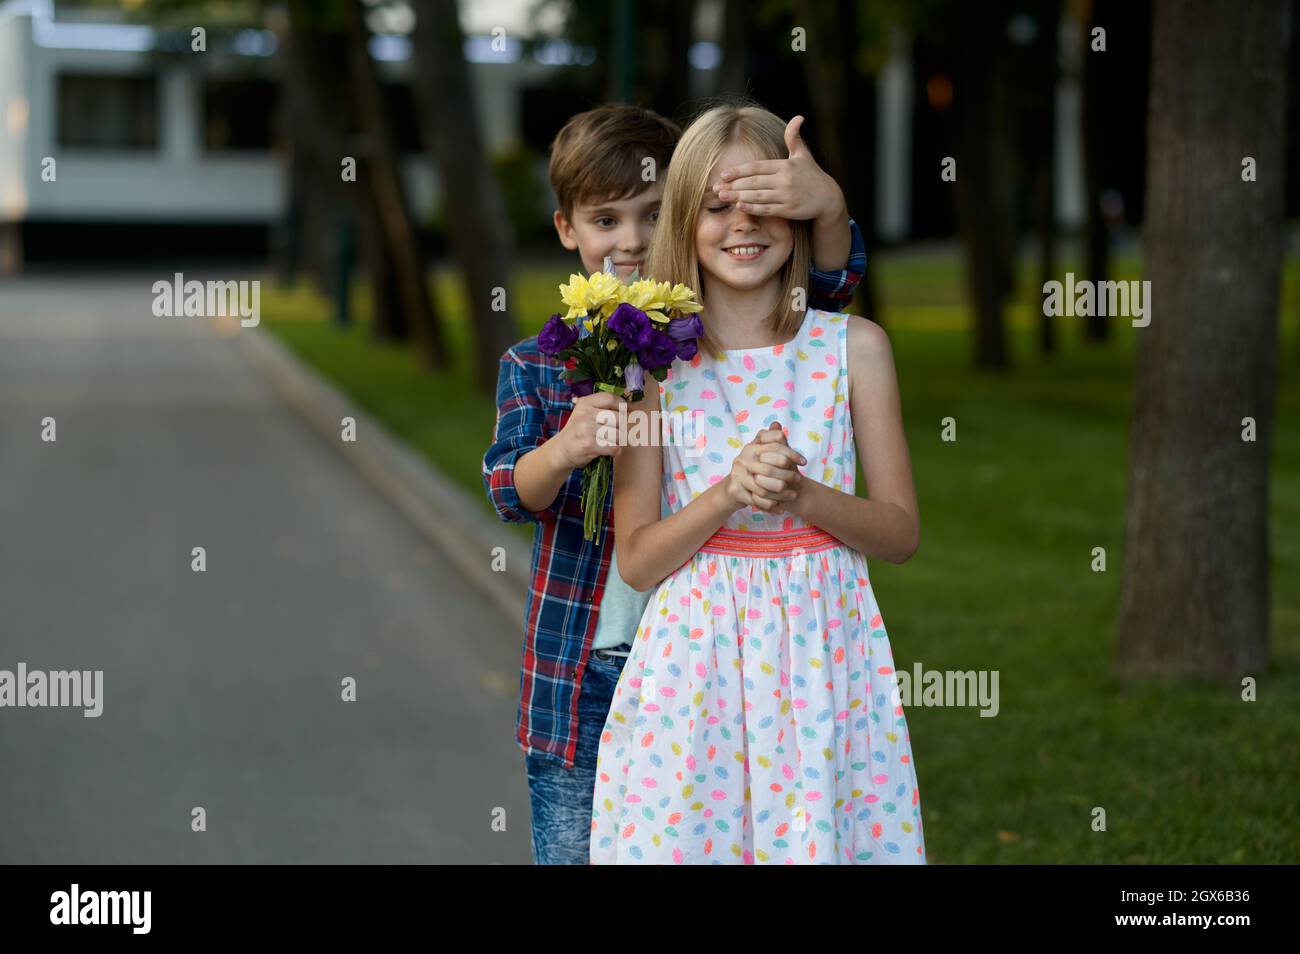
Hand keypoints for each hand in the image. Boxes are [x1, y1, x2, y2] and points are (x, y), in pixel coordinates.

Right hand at [556, 392, 622, 467]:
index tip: (625, 412)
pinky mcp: (590, 445)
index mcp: (585, 403)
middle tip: (614, 432)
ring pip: (618, 434)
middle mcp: (586, 414)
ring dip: (617, 440)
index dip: (622, 406)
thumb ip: (604, 407)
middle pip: (619, 417)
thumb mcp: (585, 413)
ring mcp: (587, 430)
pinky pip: (615, 447)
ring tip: (608, 441)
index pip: (611, 398)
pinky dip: (614, 451)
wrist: (561, 450)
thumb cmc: (578, 431)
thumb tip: (632, 406)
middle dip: (621, 427)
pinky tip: (607, 450)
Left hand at [711, 116, 845, 225]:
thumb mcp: (803, 155)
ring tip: (722, 197)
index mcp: (785, 165)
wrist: (828, 198)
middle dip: (733, 184)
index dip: (739, 170)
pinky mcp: (789, 210)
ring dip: (738, 196)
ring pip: (758, 196)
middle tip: (715, 187)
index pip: (757, 167)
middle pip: (754, 182)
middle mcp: (785, 180)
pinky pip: (767, 209)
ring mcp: (787, 195)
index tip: (723, 173)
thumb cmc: (812, 175)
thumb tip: (798, 117)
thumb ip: (794, 138)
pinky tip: (738, 206)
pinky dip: (752, 208)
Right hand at [724, 422, 805, 513]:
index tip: (803, 462)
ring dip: (781, 493)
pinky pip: (757, 500)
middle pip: (770, 468)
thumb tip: (777, 423)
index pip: (775, 445)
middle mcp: (743, 458)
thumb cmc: (752, 469)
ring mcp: (738, 475)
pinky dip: (770, 506)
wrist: (732, 490)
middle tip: (798, 480)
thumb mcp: (761, 452)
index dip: (791, 453)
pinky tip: (781, 508)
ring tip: (793, 495)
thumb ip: (771, 440)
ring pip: (764, 487)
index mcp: (752, 447)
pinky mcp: (736, 491)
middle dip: (787, 475)